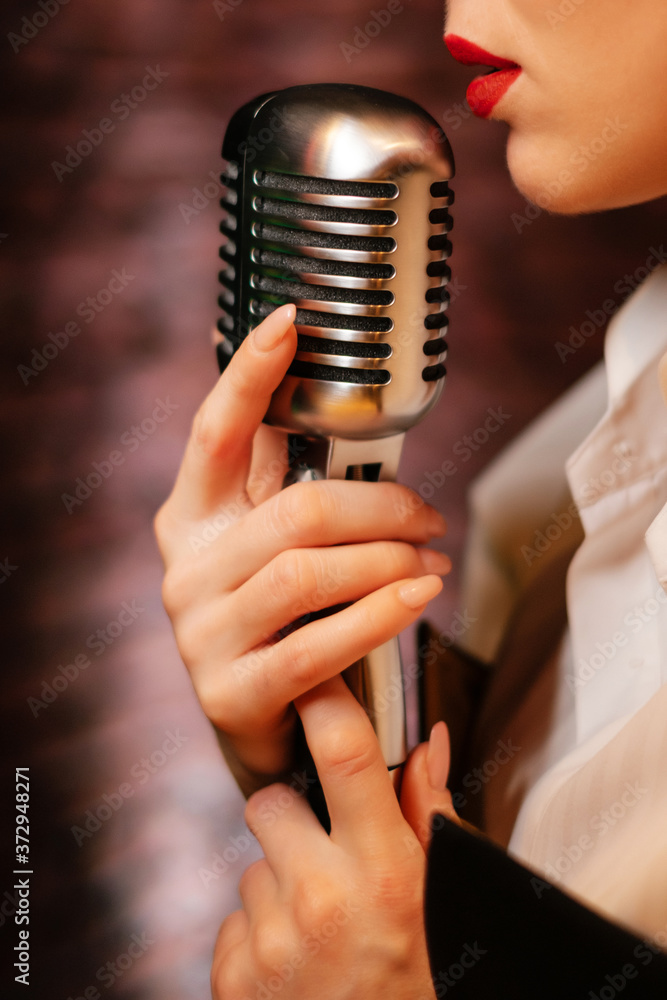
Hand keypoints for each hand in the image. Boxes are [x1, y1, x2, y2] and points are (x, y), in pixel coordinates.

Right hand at [154, 305, 449, 794]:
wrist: (262, 729)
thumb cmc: (282, 622)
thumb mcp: (275, 551)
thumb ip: (293, 494)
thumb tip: (352, 429)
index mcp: (191, 520)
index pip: (213, 434)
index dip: (249, 376)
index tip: (291, 321)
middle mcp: (185, 569)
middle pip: (295, 511)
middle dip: (381, 507)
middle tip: (430, 517)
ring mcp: (200, 633)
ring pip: (308, 572)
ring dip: (389, 561)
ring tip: (432, 562)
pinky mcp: (231, 692)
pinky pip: (318, 645)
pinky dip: (381, 617)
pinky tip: (420, 601)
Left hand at [213, 676, 449, 999]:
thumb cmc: (426, 975)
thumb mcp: (444, 896)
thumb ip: (430, 812)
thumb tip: (429, 739)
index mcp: (385, 871)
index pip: (347, 753)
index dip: (327, 699)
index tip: (317, 677)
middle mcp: (324, 898)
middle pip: (271, 800)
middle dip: (293, 816)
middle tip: (326, 853)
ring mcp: (274, 940)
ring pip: (253, 861)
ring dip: (280, 879)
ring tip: (321, 922)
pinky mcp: (237, 975)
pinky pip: (235, 917)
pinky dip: (262, 930)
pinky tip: (298, 960)